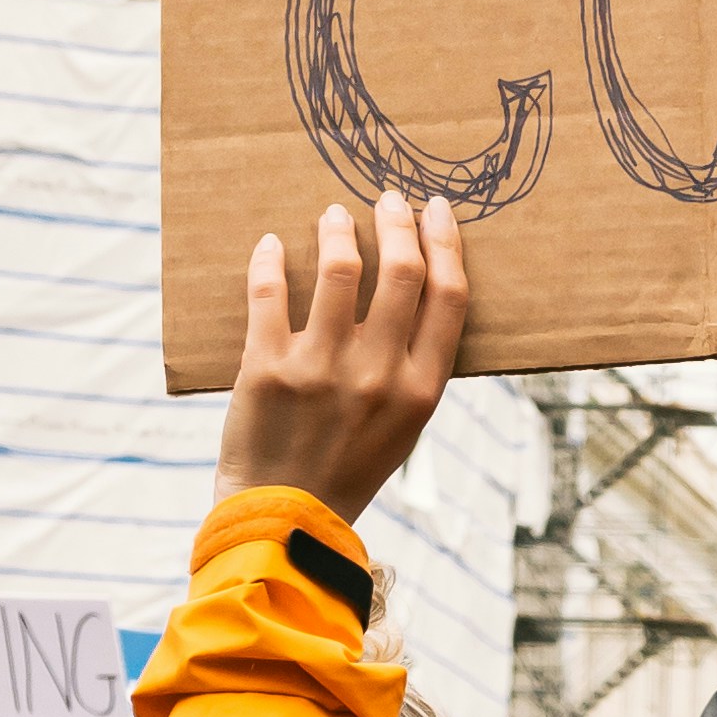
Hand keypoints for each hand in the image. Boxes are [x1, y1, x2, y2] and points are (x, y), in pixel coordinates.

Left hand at [217, 193, 469, 522]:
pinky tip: (274, 245)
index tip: (434, 210)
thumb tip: (420, 289)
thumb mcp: (405, 426)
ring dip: (338, 230)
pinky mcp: (267, 368)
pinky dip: (272, 260)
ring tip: (334, 216)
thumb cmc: (349, 467)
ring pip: (340, 271)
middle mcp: (378, 375)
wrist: (285, 517)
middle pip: (402, 271)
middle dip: (397, 222)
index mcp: (421, 390)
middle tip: (388, 199)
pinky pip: (271, 293)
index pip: (448, 296)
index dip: (445, 242)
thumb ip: (416, 366)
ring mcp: (321, 370)